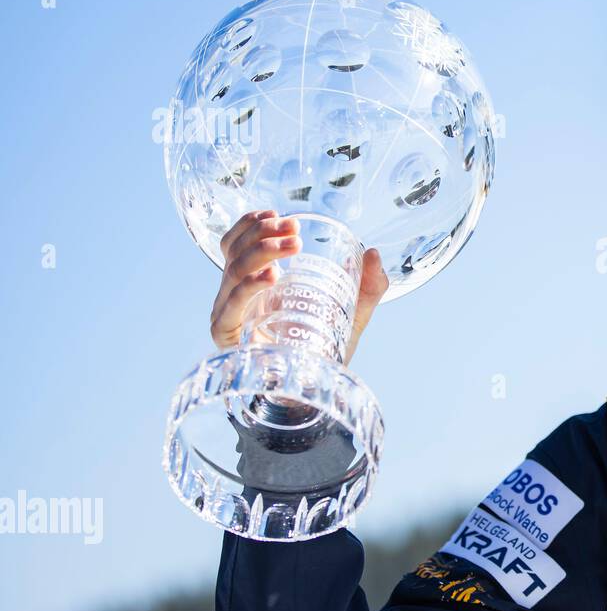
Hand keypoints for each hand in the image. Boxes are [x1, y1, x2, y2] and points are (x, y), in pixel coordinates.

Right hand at [209, 210, 388, 364]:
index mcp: (254, 283)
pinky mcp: (227, 337)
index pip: (237, 243)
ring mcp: (229, 315)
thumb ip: (367, 287)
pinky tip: (270, 277)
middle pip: (234, 251)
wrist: (313, 395)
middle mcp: (236, 296)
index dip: (251, 224)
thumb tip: (375, 253)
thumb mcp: (352, 314)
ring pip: (232, 271)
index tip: (278, 215)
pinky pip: (231, 306)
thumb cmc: (324, 351)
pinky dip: (248, 287)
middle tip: (294, 230)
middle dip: (261, 232)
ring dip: (261, 252)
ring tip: (292, 246)